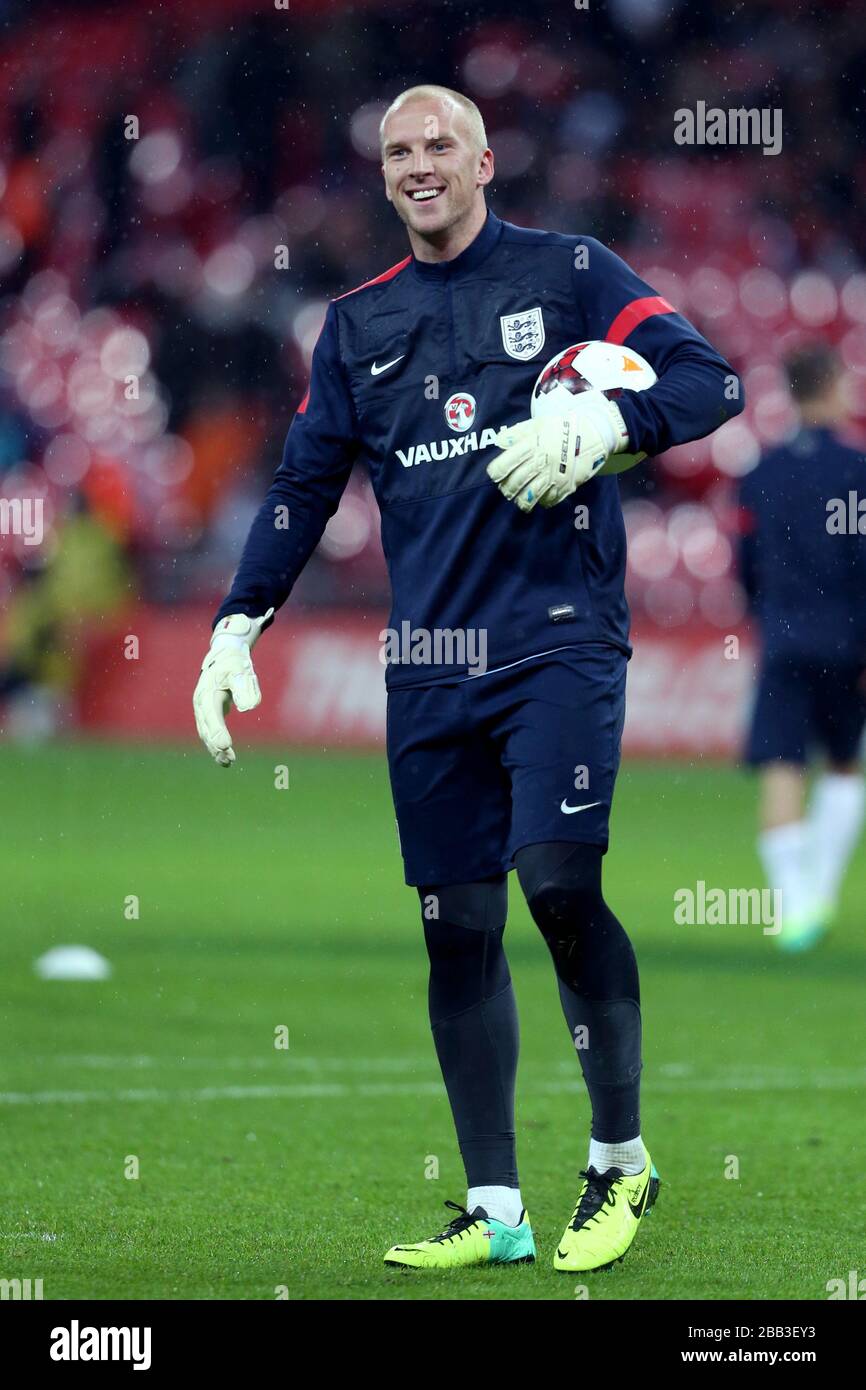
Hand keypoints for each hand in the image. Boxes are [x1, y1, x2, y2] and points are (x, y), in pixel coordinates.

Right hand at [193, 609, 272, 765]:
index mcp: (207, 693)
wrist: (224, 656)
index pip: (212, 715)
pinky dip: (216, 745)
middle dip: (216, 744)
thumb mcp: (241, 671)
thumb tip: (248, 708)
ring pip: (206, 733)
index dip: (218, 731)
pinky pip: (210, 732)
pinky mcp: (208, 714)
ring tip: (228, 763)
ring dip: (216, 749)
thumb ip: (245, 688)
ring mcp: (202, 710)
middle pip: (206, 728)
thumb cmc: (235, 663)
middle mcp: (201, 703)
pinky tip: (226, 757)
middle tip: (228, 759)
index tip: (225, 745)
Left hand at [486, 391, 628, 513]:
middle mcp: (541, 461)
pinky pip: (549, 499)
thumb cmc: (563, 427)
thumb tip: (499, 442)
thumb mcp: (539, 424)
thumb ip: (518, 433)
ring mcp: (554, 475)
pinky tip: (539, 499)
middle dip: (507, 489)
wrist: (594, 433)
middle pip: (516, 482)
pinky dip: (542, 502)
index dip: (496, 472)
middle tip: (505, 490)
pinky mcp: (566, 485)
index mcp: (532, 444)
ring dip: (521, 500)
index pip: (505, 464)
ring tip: (519, 500)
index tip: (495, 475)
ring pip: (530, 495)